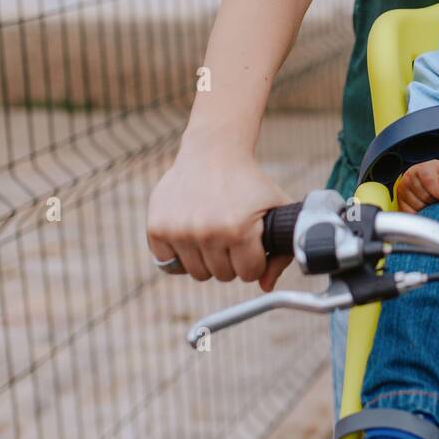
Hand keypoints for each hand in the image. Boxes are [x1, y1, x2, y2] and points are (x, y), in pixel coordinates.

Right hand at [146, 143, 289, 292]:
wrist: (212, 152)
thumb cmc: (248, 183)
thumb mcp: (276, 209)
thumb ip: (281, 252)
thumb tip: (266, 287)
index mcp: (238, 230)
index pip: (249, 274)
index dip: (254, 260)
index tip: (252, 244)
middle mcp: (207, 232)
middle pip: (223, 276)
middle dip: (231, 260)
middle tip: (231, 235)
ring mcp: (179, 231)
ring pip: (197, 273)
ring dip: (207, 259)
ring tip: (212, 232)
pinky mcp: (156, 228)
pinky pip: (169, 263)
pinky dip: (179, 254)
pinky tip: (190, 232)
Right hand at [395, 159, 438, 212]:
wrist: (423, 178)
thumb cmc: (435, 176)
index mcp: (420, 169)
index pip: (429, 182)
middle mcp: (408, 179)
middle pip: (425, 197)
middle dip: (435, 200)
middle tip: (438, 199)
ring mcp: (402, 191)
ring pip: (419, 206)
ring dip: (428, 208)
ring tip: (430, 202)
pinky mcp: (400, 203)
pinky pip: (411, 213)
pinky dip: (420, 214)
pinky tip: (424, 208)